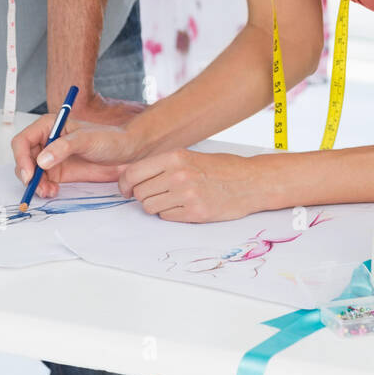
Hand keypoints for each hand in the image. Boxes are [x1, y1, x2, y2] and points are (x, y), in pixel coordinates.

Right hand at [11, 95, 143, 196]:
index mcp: (49, 126)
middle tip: (37, 187)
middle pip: (24, 158)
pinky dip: (43, 189)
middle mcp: (47, 141)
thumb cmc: (109, 139)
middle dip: (27, 174)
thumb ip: (63, 147)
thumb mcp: (86, 139)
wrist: (126, 153)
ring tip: (48, 191)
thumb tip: (41, 160)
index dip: (21, 157)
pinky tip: (52, 192)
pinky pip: (42, 182)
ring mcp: (52, 157)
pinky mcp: (58, 172)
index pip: (23, 140)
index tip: (29, 174)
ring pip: (31, 173)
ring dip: (34, 184)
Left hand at [118, 150, 261, 222]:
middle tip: (156, 194)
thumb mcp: (188, 156)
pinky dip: (170, 214)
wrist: (249, 181)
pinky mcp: (196, 212)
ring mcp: (187, 195)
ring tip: (172, 199)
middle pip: (139, 193)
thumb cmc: (219, 168)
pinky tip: (184, 206)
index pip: (133, 173)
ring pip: (150, 207)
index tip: (125, 189)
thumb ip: (160, 165)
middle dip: (142, 196)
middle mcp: (178, 175)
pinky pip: (166, 217)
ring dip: (156, 206)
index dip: (124, 184)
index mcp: (175, 157)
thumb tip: (126, 175)